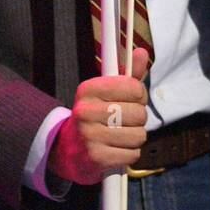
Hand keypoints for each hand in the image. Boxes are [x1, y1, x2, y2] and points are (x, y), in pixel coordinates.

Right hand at [47, 47, 149, 184]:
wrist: (68, 150)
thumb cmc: (94, 116)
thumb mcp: (106, 92)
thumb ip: (127, 74)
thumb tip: (141, 52)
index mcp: (88, 90)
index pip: (133, 87)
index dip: (139, 95)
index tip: (132, 99)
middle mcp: (86, 111)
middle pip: (139, 113)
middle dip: (138, 119)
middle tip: (124, 120)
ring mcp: (90, 135)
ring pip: (139, 135)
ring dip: (134, 138)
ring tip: (120, 135)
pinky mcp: (97, 157)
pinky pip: (132, 154)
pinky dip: (129, 153)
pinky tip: (116, 149)